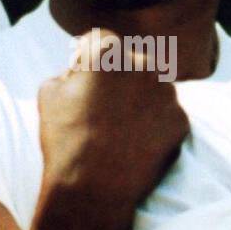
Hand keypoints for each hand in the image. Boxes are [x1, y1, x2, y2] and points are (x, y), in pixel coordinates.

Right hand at [36, 30, 189, 209]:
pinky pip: (166, 115)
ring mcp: (167, 93)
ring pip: (152, 87)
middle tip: (103, 107)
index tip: (85, 74)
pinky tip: (134, 143)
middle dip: (120, 77)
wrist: (93, 190)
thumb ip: (69, 70)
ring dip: (139, 100)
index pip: (100, 39)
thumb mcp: (49, 93)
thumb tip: (80, 71)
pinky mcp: (181, 121)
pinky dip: (154, 125)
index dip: (89, 56)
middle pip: (131, 62)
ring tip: (118, 130)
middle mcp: (144, 64)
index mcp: (108, 52)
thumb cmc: (65, 140)